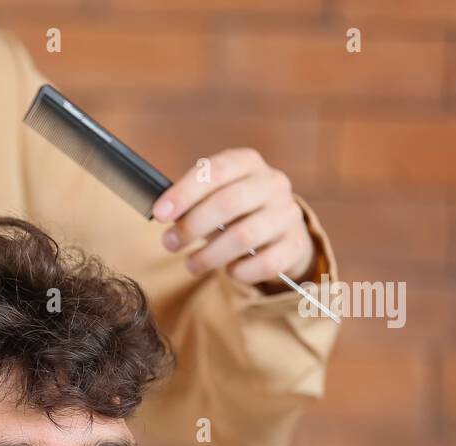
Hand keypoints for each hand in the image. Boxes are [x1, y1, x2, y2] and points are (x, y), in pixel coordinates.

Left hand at [152, 147, 315, 286]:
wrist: (279, 232)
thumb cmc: (234, 213)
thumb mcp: (213, 197)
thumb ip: (191, 202)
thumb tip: (162, 214)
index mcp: (247, 162)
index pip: (215, 170)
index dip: (184, 193)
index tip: (159, 214)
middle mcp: (272, 183)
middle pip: (228, 203)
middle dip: (192, 226)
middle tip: (169, 243)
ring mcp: (288, 213)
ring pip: (245, 236)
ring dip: (210, 255)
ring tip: (191, 264)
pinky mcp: (296, 244)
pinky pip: (266, 263)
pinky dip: (240, 271)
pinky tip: (229, 271)